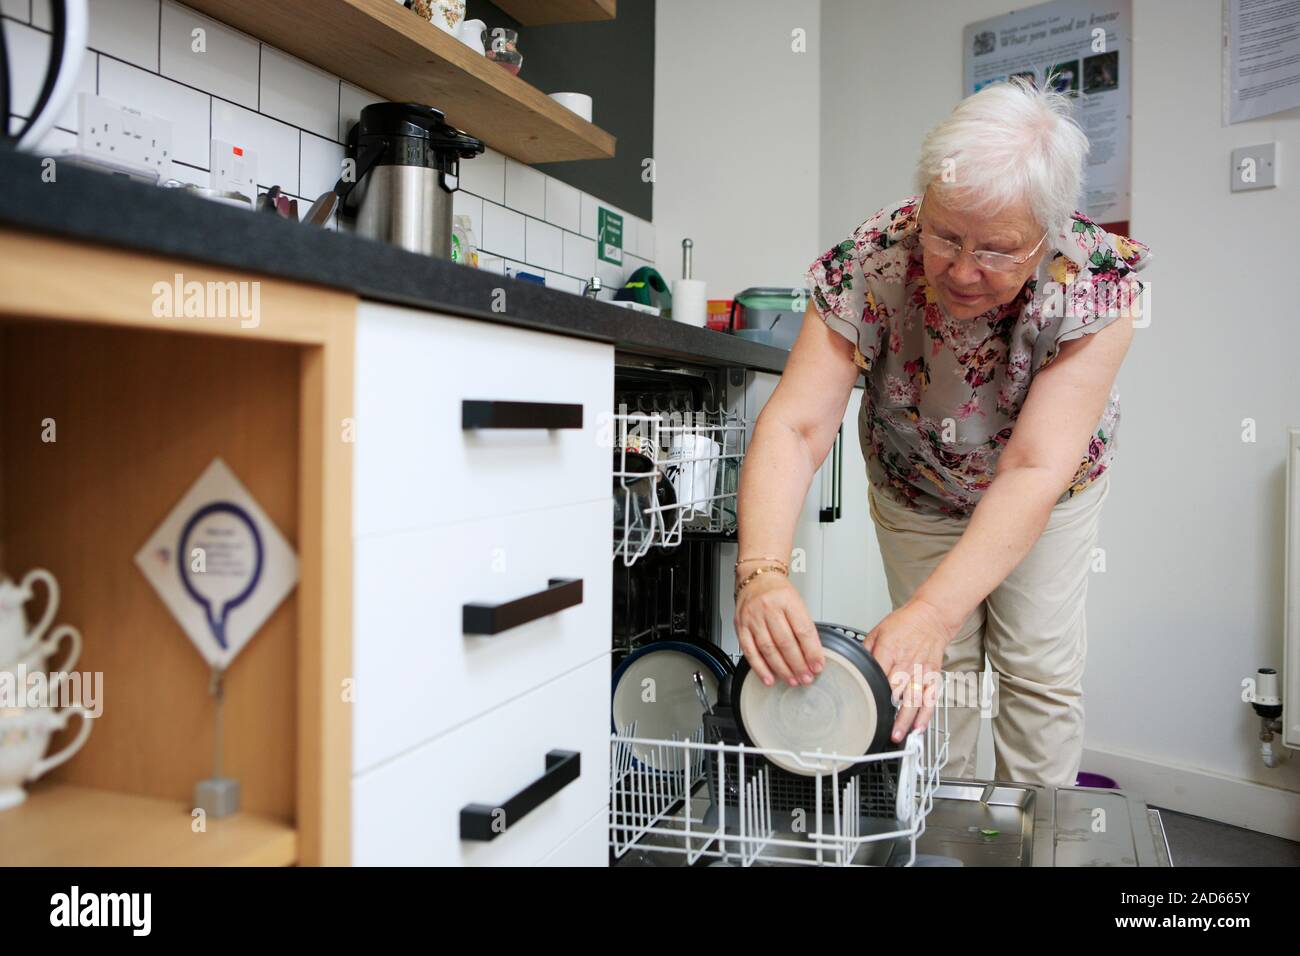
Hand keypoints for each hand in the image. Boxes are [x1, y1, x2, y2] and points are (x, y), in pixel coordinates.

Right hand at [734, 573, 824, 686]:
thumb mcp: (797, 602)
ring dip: (782, 669)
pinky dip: (760, 668)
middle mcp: (769, 608)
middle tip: (806, 678)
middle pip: (786, 642)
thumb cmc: (779, 592)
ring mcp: (753, 618)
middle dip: (798, 664)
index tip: (818, 666)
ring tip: (792, 680)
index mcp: (787, 600)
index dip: (812, 651)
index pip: (803, 630)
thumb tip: (813, 655)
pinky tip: (769, 678)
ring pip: (768, 649)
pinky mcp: (740, 627)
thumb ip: (804, 627)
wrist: (757, 578)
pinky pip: (750, 651)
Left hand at [863, 598, 953, 743]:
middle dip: (887, 713)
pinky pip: (930, 699)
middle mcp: (906, 663)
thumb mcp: (878, 631)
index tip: (865, 707)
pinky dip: (925, 715)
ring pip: (913, 700)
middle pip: (895, 692)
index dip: (872, 692)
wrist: (932, 617)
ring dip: (905, 720)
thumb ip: (865, 651)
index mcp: (890, 651)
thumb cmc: (906, 623)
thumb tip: (853, 665)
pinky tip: (919, 727)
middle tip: (879, 730)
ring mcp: (921, 671)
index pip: (878, 675)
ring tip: (897, 735)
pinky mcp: (932, 676)